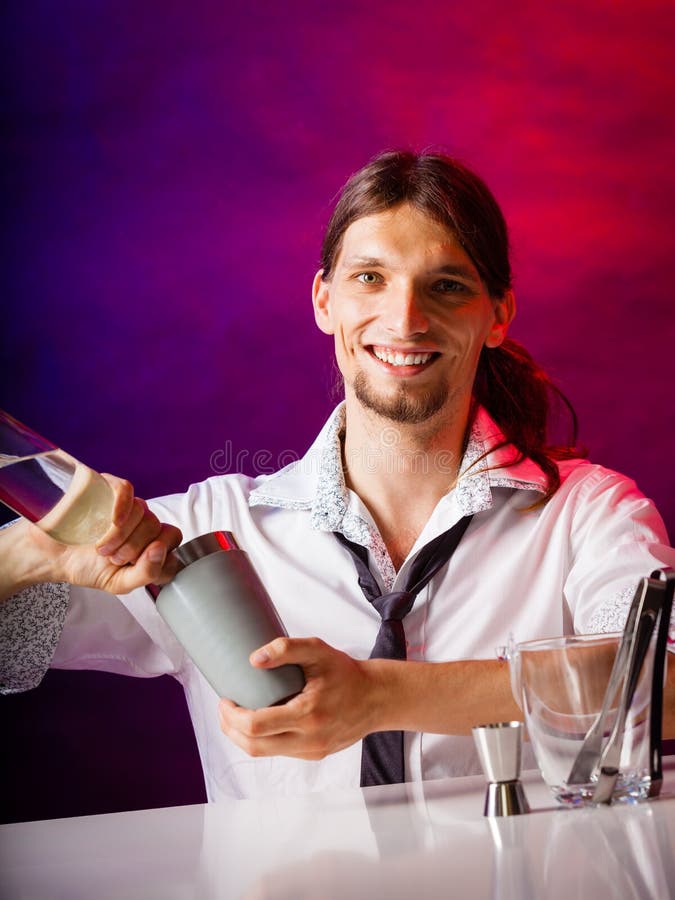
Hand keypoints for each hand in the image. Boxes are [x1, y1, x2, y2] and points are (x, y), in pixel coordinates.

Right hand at [1, 473, 181, 597]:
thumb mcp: (119, 583)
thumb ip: (146, 574)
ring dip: (121, 535)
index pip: (174, 541)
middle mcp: (143, 522)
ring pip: (144, 512)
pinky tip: (111, 520)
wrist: (52, 555)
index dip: (160, 554)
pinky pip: (127, 491)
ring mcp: (128, 504)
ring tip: (100, 547)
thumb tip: (159, 550)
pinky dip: (122, 507)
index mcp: (151, 543)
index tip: (136, 565)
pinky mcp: (109, 489)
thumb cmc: (86, 567)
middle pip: (158, 528)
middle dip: (133, 549)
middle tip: (111, 558)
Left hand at [218, 638, 386, 759]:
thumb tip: (254, 659)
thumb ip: (285, 648)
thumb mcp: (318, 650)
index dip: (232, 716)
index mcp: (308, 714)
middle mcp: (309, 739)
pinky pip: (279, 751)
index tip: (226, 699)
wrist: (377, 697)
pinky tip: (259, 721)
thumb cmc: (346, 672)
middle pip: (254, 746)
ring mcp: (312, 750)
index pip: (256, 726)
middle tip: (224, 708)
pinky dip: (262, 739)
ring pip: (264, 752)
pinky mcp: (315, 754)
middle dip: (230, 729)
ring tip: (235, 714)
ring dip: (243, 736)